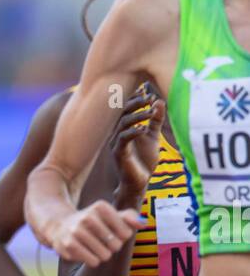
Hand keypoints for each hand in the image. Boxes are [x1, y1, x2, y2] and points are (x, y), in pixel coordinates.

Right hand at [48, 200, 142, 266]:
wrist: (60, 226)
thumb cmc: (93, 222)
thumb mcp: (110, 215)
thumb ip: (129, 217)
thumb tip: (143, 224)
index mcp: (100, 207)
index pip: (126, 232)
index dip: (123, 237)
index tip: (114, 232)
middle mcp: (87, 217)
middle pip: (116, 245)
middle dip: (112, 247)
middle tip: (102, 241)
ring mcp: (76, 231)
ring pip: (105, 255)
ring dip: (102, 255)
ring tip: (94, 247)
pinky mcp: (68, 245)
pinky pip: (93, 262)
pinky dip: (92, 261)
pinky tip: (85, 252)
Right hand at [110, 87, 163, 202]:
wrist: (139, 183)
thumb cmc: (144, 160)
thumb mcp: (153, 137)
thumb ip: (155, 120)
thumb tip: (159, 101)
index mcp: (124, 128)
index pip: (126, 108)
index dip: (135, 98)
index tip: (148, 92)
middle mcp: (117, 133)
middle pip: (122, 112)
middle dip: (135, 103)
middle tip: (148, 98)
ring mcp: (116, 143)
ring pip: (123, 123)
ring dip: (137, 116)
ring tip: (150, 112)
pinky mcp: (118, 153)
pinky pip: (124, 138)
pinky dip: (134, 131)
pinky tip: (144, 129)